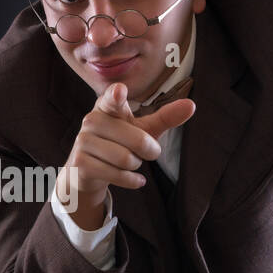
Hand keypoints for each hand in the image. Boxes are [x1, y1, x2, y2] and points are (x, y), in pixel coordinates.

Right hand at [54, 82, 194, 227]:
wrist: (87, 171)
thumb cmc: (120, 143)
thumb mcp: (144, 129)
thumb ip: (166, 117)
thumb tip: (192, 105)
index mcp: (107, 106)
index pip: (113, 98)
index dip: (117, 95)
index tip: (121, 91)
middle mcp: (91, 120)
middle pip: (136, 140)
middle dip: (149, 151)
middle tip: (147, 153)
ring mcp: (83, 142)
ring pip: (126, 159)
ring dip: (136, 165)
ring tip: (131, 162)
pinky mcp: (80, 163)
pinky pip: (116, 175)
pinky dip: (132, 180)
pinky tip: (135, 180)